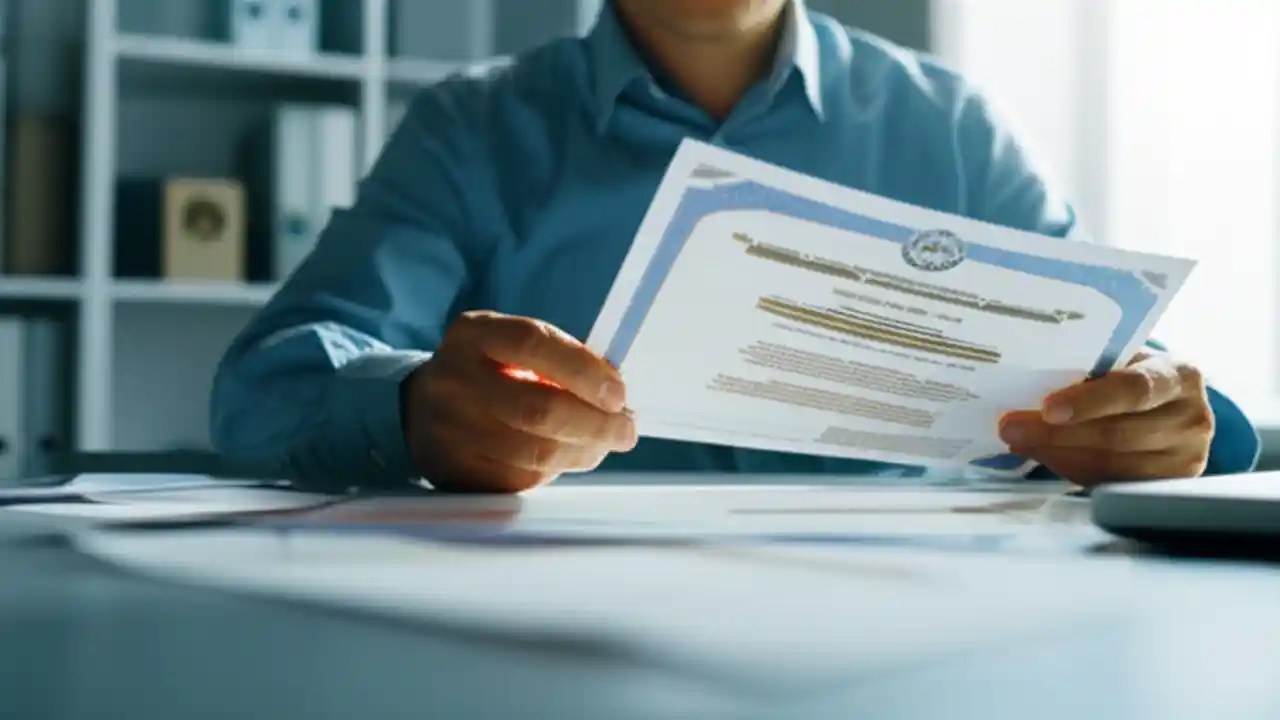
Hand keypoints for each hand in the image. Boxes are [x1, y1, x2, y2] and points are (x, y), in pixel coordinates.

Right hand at [401, 311, 637, 492]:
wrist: (418, 409)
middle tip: (626, 429)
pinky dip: (558, 470)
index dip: (583, 369)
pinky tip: (572, 456)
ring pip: (535, 453)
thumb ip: (557, 357)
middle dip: (596, 423)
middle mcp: (454, 380)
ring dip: (585, 451)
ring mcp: (450, 430)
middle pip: (537, 409)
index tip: (619, 393)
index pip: (531, 343)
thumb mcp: (508, 344)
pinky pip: (521, 480)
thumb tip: (615, 390)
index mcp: (472, 335)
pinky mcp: (455, 472)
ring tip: (606, 443)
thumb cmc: (487, 371)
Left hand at [998, 352, 1214, 486]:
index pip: (1136, 389)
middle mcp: (1193, 418)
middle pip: (1117, 434)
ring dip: (1055, 453)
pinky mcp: (1168, 487)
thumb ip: (1089, 370)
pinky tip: (1043, 455)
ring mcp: (1186, 459)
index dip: (1090, 401)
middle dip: (1055, 432)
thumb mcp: (1122, 363)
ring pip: (1109, 464)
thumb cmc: (1133, 376)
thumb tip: (1024, 384)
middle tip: (1010, 426)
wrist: (1170, 409)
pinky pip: (1109, 483)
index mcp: (1181, 375)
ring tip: (1018, 440)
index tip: (1047, 408)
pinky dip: (1070, 468)